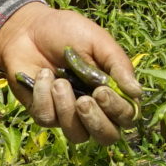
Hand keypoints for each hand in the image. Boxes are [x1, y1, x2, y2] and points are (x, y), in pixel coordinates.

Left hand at [0, 2, 140, 143]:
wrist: (27, 28)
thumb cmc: (66, 32)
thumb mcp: (97, 41)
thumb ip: (118, 65)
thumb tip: (137, 92)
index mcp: (112, 90)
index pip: (126, 116)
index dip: (118, 110)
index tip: (102, 91)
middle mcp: (94, 107)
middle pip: (107, 136)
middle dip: (97, 122)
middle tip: (84, 101)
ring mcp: (68, 114)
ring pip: (78, 135)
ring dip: (68, 109)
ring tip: (59, 82)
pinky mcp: (45, 114)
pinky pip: (48, 119)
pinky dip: (44, 96)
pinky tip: (42, 75)